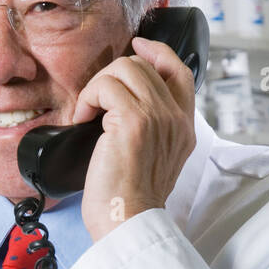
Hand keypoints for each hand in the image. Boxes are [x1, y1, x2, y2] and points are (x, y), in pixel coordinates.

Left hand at [70, 34, 196, 241]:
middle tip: (96, 102)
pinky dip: (88, 98)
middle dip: (112, 76)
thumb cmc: (131, 201)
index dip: (157, 51)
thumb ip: (153, 129)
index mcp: (185, 128)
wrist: (128, 222)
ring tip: (89, 113)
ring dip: (98, 86)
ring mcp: (158, 117)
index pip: (180, 71)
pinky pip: (105, 86)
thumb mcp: (154, 160)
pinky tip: (83, 119)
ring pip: (124, 69)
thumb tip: (122, 102)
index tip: (137, 46)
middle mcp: (176, 119)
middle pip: (144, 66)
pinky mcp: (134, 121)